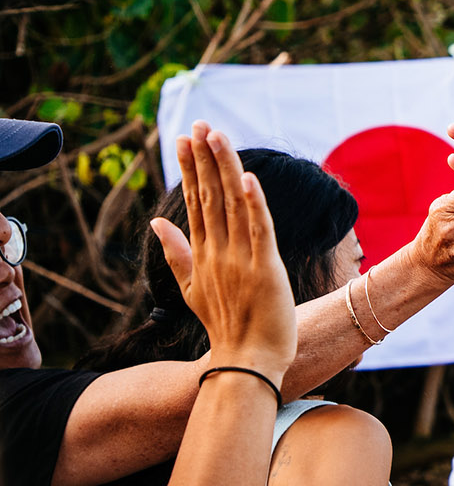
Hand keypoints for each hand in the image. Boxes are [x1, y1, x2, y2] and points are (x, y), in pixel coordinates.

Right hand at [152, 122, 296, 378]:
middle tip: (200, 124)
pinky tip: (248, 178)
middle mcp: (217, 252)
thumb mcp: (192, 288)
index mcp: (203, 254)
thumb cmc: (227, 327)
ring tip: (216, 136)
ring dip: (225, 169)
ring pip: (231, 205)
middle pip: (210, 196)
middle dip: (205, 158)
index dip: (191, 168)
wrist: (247, 362)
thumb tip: (156, 222)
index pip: (195, 202)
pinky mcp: (264, 268)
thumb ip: (176, 253)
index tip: (186, 137)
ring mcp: (239, 259)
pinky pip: (259, 230)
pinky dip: (254, 204)